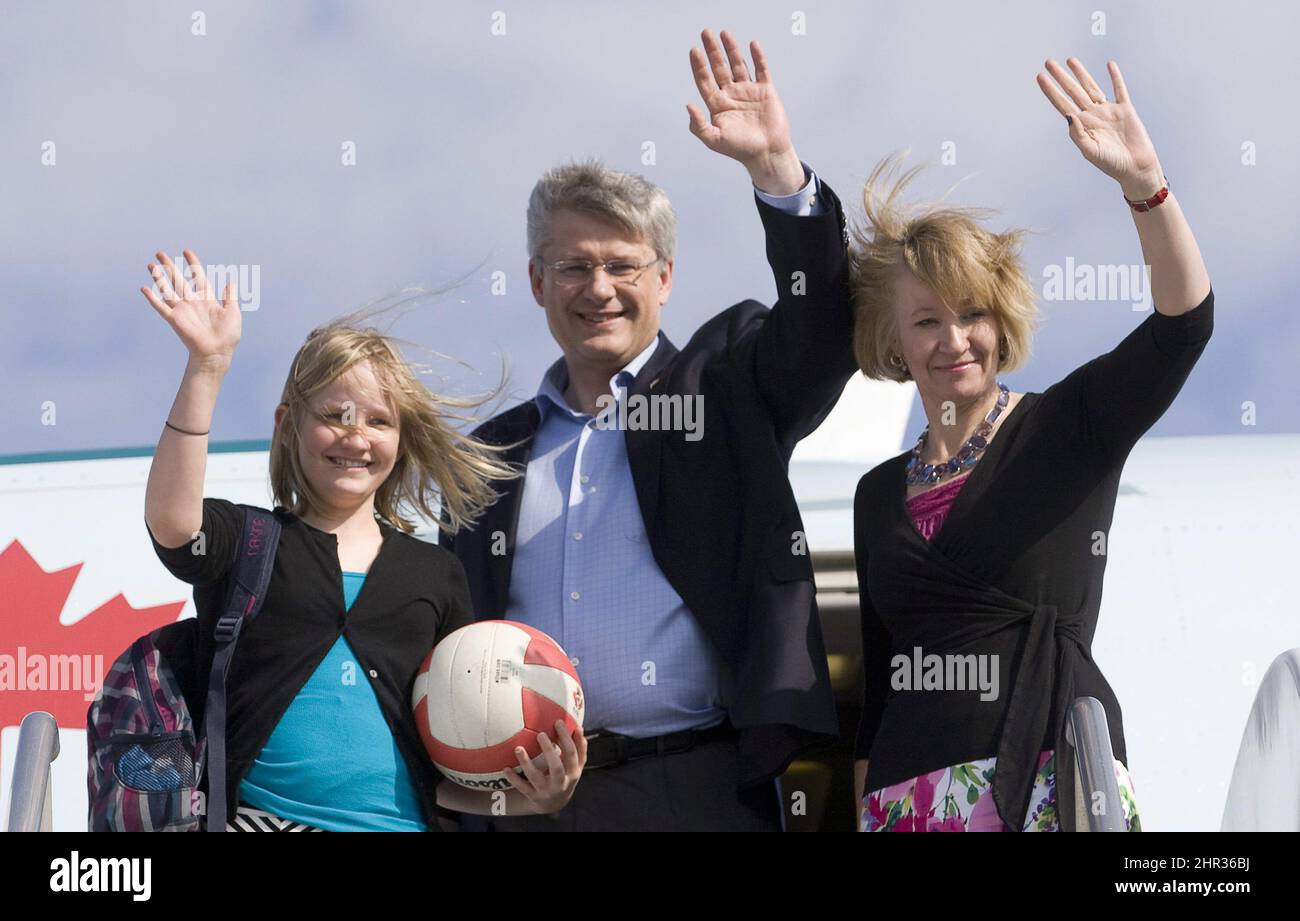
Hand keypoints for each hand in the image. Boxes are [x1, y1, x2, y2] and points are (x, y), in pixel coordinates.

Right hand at [141, 250, 240, 368]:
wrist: (217, 352)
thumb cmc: (227, 335)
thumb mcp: (232, 312)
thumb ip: (230, 297)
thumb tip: (230, 282)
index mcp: (207, 298)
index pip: (198, 276)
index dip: (193, 264)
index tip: (186, 251)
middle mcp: (192, 302)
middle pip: (178, 279)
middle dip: (169, 266)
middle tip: (160, 253)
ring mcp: (182, 310)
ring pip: (167, 289)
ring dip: (158, 277)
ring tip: (151, 265)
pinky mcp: (174, 319)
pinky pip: (160, 307)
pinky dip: (152, 298)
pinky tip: (144, 288)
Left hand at [502, 720, 586, 813]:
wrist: (554, 804)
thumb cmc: (565, 776)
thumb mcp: (575, 765)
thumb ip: (579, 748)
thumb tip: (577, 726)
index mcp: (573, 773)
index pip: (571, 753)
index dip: (566, 738)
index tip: (558, 722)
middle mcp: (561, 783)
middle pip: (556, 767)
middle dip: (549, 750)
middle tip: (541, 734)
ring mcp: (546, 791)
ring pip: (535, 777)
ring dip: (526, 763)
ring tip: (518, 748)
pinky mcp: (533, 797)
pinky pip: (522, 787)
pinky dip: (514, 778)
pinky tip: (506, 768)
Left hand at [686, 29, 803, 193]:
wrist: (767, 153)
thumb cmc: (740, 149)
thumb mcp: (714, 140)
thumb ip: (699, 125)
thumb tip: (688, 105)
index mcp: (717, 104)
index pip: (704, 80)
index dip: (699, 66)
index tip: (694, 50)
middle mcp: (731, 94)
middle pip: (719, 68)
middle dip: (712, 50)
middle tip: (705, 32)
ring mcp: (748, 91)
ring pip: (738, 64)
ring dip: (731, 49)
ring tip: (724, 33)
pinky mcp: (765, 90)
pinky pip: (761, 69)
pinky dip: (757, 57)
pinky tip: (752, 44)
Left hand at [1036, 58, 1164, 200]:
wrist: (1135, 168)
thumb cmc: (1111, 164)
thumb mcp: (1090, 151)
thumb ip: (1078, 134)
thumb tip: (1068, 115)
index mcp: (1082, 126)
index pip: (1062, 104)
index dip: (1051, 91)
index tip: (1040, 77)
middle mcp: (1093, 116)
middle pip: (1073, 91)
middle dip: (1061, 77)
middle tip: (1049, 62)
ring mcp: (1108, 111)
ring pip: (1091, 87)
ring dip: (1081, 73)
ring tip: (1070, 60)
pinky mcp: (1125, 110)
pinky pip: (1119, 89)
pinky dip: (1115, 77)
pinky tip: (1109, 65)